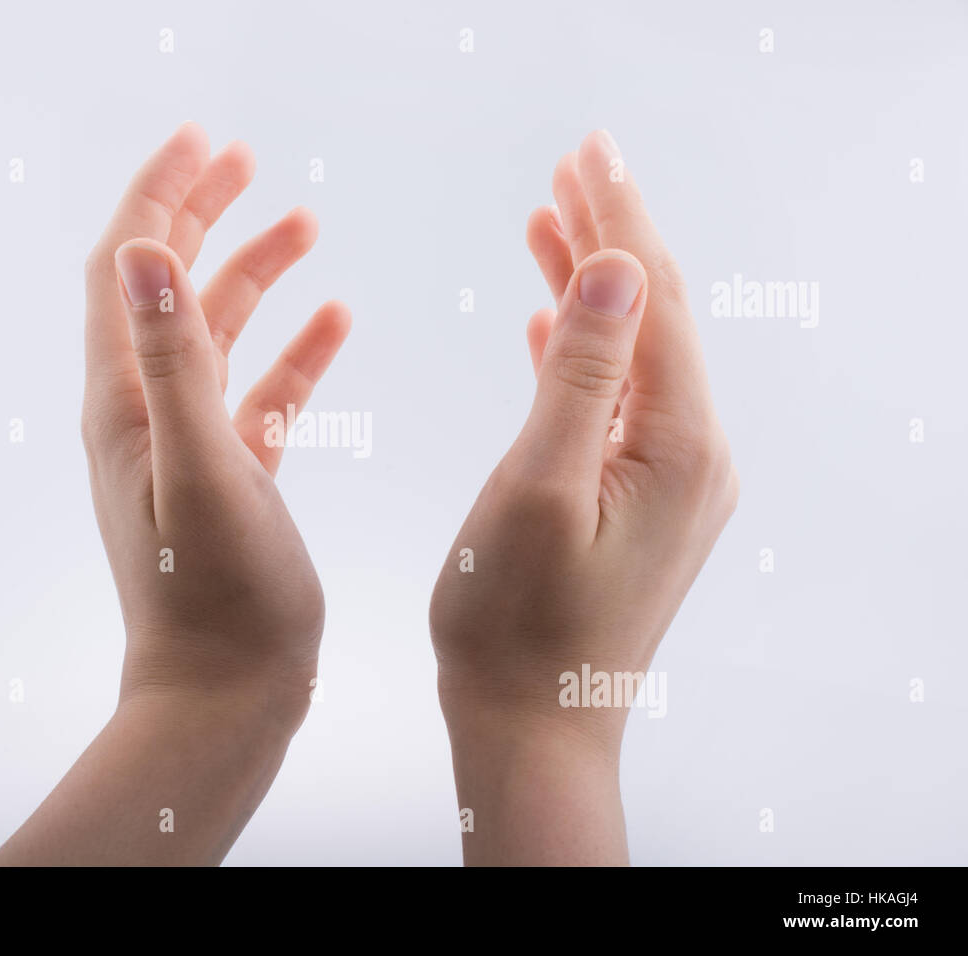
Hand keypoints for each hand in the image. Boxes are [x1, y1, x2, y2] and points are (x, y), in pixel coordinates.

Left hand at [82, 122, 348, 715]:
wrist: (227, 695)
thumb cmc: (216, 598)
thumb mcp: (200, 467)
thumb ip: (173, 359)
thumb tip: (145, 248)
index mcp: (126, 402)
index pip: (127, 268)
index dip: (159, 196)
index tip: (205, 142)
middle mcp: (147, 413)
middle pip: (167, 287)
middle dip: (203, 215)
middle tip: (248, 160)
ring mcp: (191, 445)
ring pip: (219, 335)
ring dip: (256, 275)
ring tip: (307, 221)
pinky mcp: (233, 477)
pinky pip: (262, 393)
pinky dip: (294, 351)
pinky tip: (337, 320)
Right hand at [428, 130, 737, 864]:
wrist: (533, 726)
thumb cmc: (517, 624)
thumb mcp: (538, 489)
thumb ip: (578, 375)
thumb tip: (615, 268)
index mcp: (679, 446)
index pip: (655, 301)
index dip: (619, 218)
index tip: (585, 150)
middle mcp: (694, 457)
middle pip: (654, 317)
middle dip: (612, 235)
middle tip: (570, 163)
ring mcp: (671, 482)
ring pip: (633, 355)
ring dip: (593, 287)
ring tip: (547, 220)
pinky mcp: (639, 502)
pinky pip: (617, 403)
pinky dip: (581, 352)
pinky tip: (548, 321)